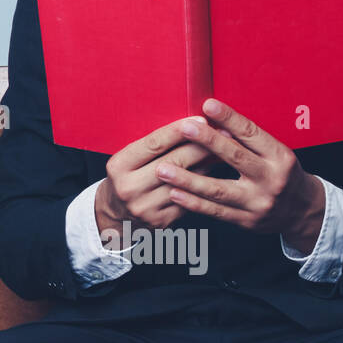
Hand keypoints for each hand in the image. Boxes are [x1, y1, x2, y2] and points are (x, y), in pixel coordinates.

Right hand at [95, 116, 219, 243]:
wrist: (117, 214)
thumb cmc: (129, 177)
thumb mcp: (130, 158)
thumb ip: (154, 145)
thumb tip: (192, 126)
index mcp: (119, 166)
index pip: (155, 143)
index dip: (179, 130)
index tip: (202, 120)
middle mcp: (129, 188)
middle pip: (174, 162)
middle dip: (202, 146)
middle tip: (223, 135)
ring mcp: (145, 207)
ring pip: (185, 182)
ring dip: (208, 165)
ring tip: (225, 152)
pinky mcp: (160, 221)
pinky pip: (189, 200)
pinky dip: (203, 185)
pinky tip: (216, 174)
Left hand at [154, 98, 325, 252]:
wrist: (301, 211)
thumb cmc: (282, 174)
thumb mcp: (276, 153)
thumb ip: (249, 140)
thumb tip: (215, 118)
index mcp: (280, 157)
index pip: (251, 133)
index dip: (229, 118)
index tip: (208, 104)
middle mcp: (271, 180)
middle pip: (235, 157)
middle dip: (207, 141)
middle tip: (184, 128)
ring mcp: (258, 203)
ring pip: (218, 189)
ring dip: (188, 179)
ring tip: (164, 169)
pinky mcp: (247, 221)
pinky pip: (215, 211)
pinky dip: (193, 202)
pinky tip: (175, 193)